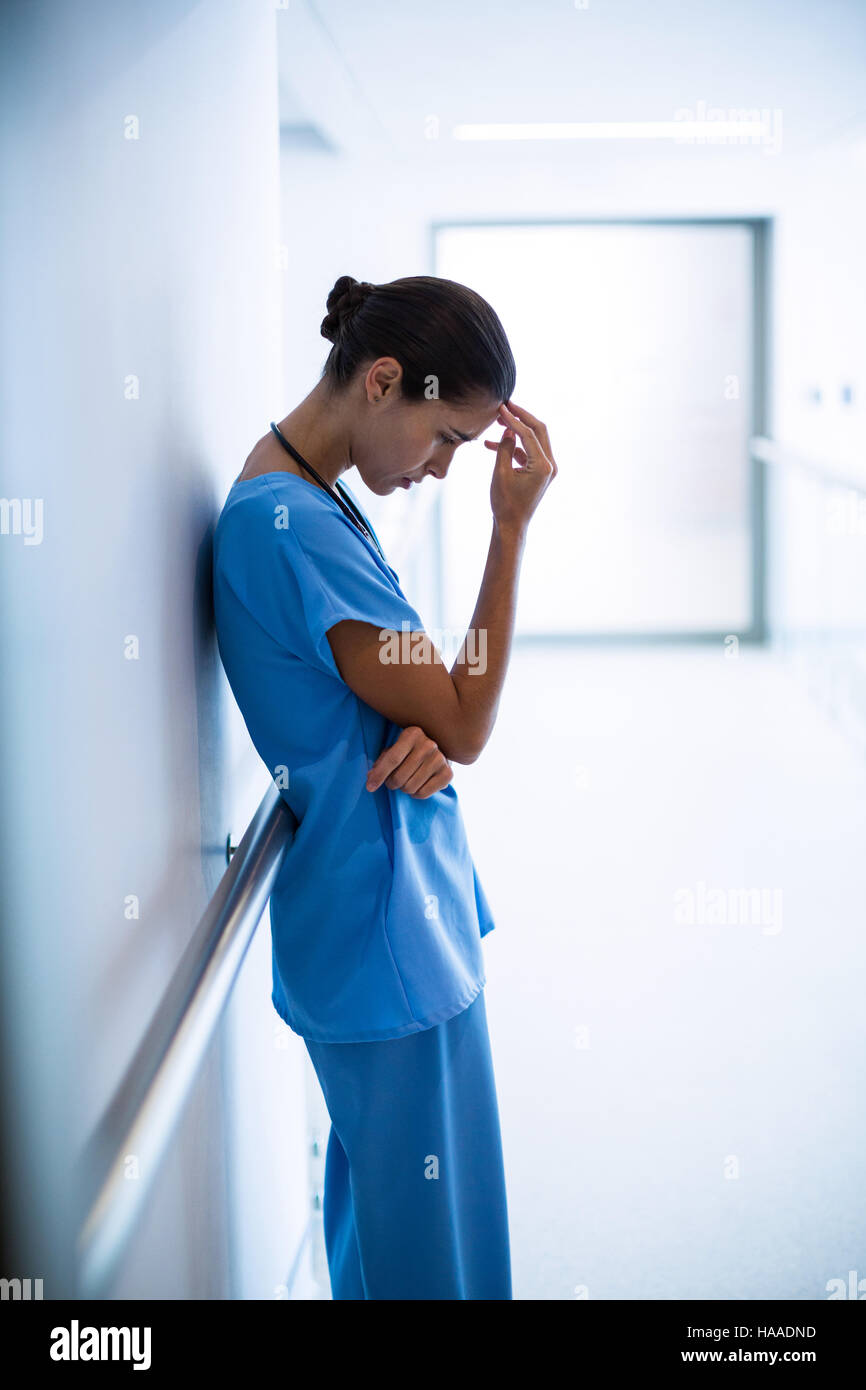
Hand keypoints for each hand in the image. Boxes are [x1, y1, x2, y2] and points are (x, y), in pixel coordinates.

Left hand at [365, 725, 453, 797]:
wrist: (436, 753)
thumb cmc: (408, 752)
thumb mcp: (393, 750)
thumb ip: (381, 763)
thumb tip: (371, 778)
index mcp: (412, 733)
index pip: (392, 759)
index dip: (379, 775)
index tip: (369, 787)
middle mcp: (429, 744)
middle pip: (400, 776)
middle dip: (392, 784)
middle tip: (393, 782)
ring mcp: (440, 758)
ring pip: (410, 787)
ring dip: (404, 789)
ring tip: (406, 782)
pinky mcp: (448, 773)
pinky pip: (423, 793)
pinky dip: (416, 794)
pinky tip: (417, 786)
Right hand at [484, 399, 556, 534]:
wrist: (511, 525)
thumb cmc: (505, 503)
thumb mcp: (500, 473)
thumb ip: (504, 448)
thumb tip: (508, 429)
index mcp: (544, 466)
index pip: (529, 433)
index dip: (514, 419)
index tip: (501, 408)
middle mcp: (550, 465)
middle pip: (538, 431)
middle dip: (521, 417)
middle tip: (506, 406)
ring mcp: (547, 469)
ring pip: (533, 440)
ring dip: (516, 431)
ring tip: (497, 423)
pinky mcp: (541, 472)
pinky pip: (528, 452)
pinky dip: (514, 446)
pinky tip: (493, 445)